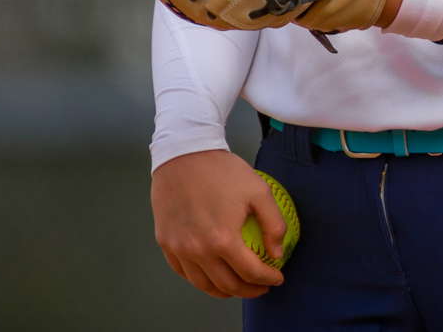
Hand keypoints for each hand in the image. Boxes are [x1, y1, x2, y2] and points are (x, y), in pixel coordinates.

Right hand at [151, 149, 287, 297]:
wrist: (184, 152)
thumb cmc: (223, 170)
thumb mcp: (259, 190)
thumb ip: (274, 224)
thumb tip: (276, 253)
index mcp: (222, 239)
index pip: (250, 272)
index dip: (268, 279)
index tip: (277, 278)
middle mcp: (198, 250)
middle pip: (227, 284)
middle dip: (249, 290)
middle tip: (261, 286)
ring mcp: (178, 248)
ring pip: (203, 284)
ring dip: (224, 291)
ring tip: (238, 285)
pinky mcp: (165, 241)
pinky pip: (183, 271)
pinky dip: (199, 279)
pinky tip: (211, 274)